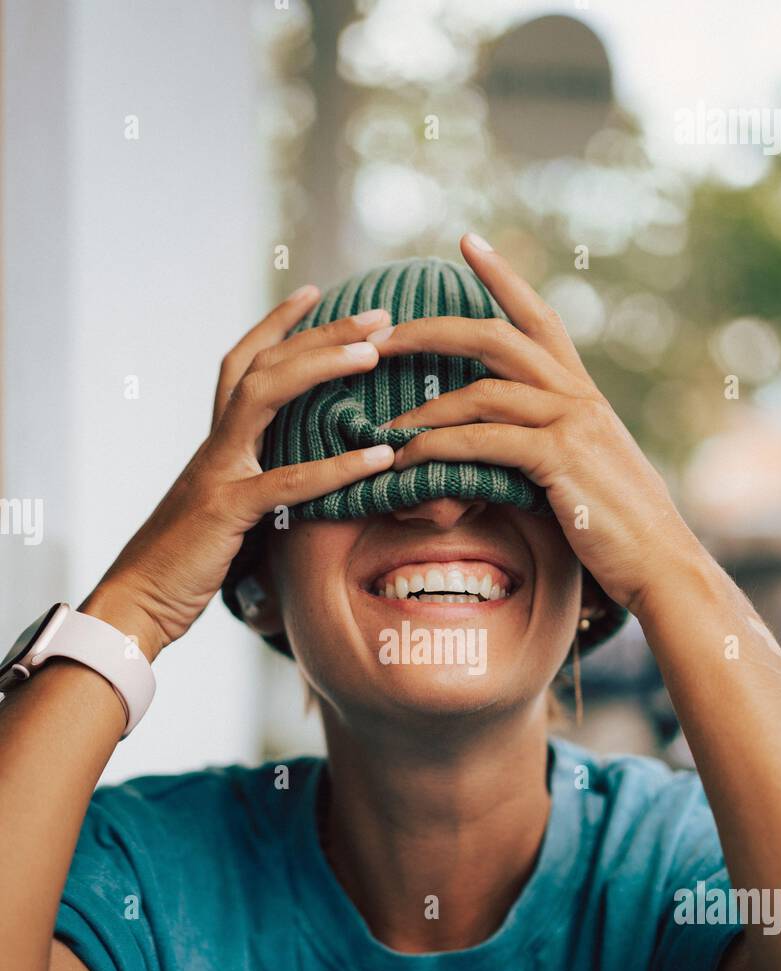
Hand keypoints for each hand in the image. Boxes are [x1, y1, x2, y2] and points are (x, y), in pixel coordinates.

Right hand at [82, 290, 395, 658]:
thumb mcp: (229, 517)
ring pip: (264, 396)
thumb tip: (306, 489)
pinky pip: (286, 482)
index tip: (315, 293)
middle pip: (264, 364)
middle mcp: (215, 445)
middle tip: (377, 314)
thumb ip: (261, 490)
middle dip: (320, 332)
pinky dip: (336, 468)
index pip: (243, 363)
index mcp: (216, 443)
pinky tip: (381, 458)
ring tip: (375, 353)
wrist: (137, 604)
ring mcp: (218, 473)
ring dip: (322, 367)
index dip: (276, 325)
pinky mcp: (225, 512)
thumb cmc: (186, 567)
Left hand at [369, 233, 701, 611]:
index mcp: (583, 394)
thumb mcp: (581, 476)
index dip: (503, 277)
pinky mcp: (559, 458)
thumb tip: (497, 457)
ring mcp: (571, 423)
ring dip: (424, 409)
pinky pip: (484, 441)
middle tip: (381, 334)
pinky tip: (409, 460)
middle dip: (432, 330)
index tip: (468, 242)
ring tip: (385, 429)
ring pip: (482, 390)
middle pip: (496, 337)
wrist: (660, 564)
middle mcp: (578, 396)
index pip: (540, 318)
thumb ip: (544, 451)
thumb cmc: (618, 531)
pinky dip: (439, 448)